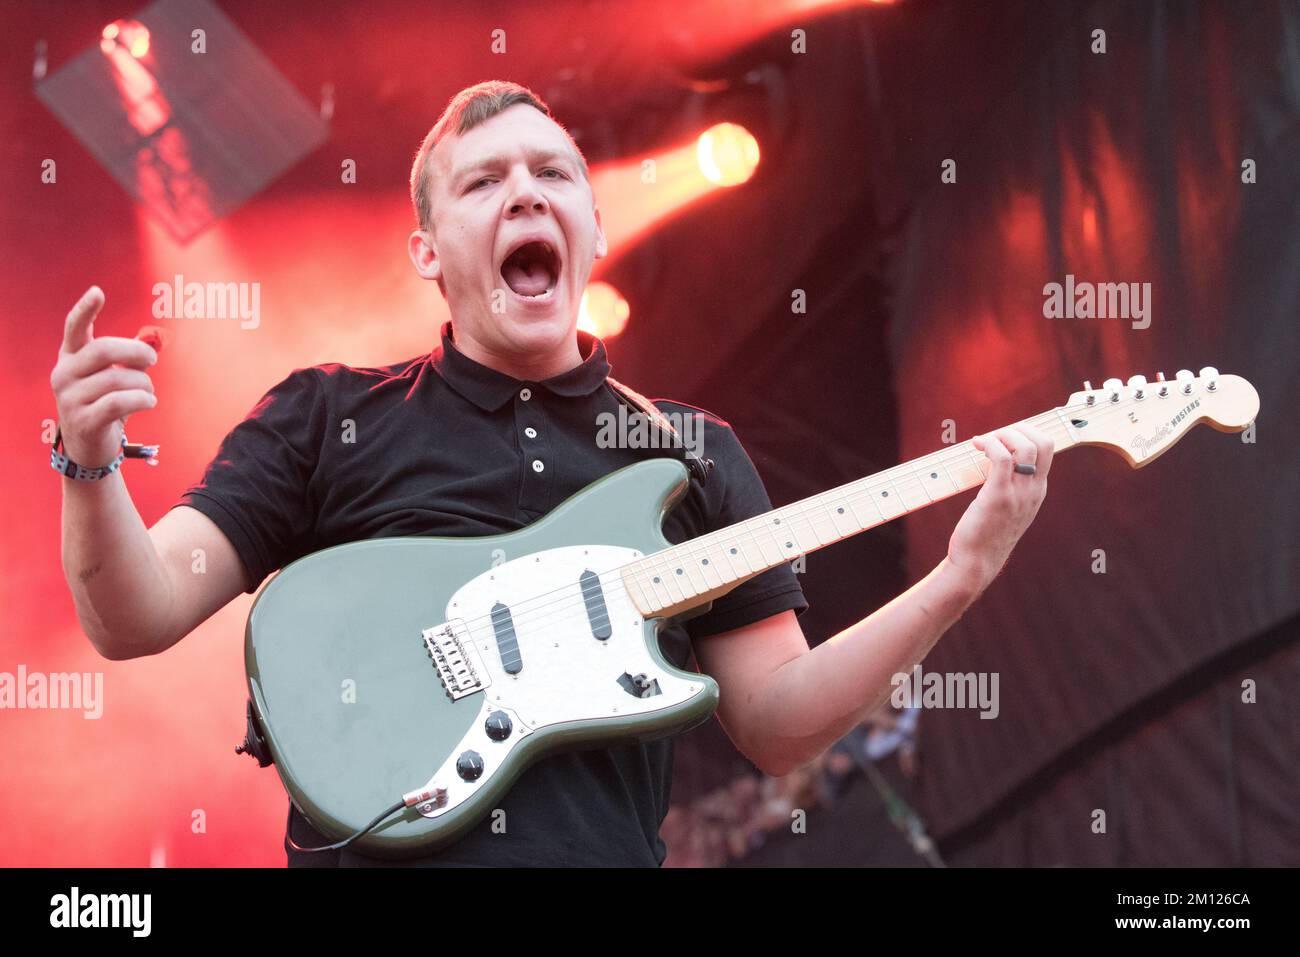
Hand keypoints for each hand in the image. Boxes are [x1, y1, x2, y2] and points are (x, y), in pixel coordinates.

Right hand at [49, 286, 159, 469]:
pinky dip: (142, 400)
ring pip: (118, 379)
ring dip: (144, 384)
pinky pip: (120, 402)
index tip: (97, 292)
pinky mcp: (83, 421)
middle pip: (104, 349)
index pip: (74, 328)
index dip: (86, 309)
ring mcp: (70, 398)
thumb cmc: (105, 404)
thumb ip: (128, 359)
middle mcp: (64, 374)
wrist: (89, 447)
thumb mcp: (112, 378)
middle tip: (152, 360)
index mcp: (70, 358)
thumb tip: (152, 343)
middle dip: (136, 352)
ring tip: (148, 392)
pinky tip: (149, 402)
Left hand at [947, 424, 1053, 590]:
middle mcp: (1034, 491)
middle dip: (1019, 428)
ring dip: (1003, 434)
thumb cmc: (986, 534)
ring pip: (1025, 446)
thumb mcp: (1008, 509)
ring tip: (984, 441)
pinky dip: (990, 444)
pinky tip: (977, 445)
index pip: (1048, 450)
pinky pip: (1002, 458)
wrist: (977, 562)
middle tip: (995, 435)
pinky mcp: (998, 496)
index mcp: (1038, 491)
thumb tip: (997, 460)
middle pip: (1044, 443)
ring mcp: (1019, 494)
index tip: (1004, 436)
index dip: (1027, 434)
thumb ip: (1010, 487)